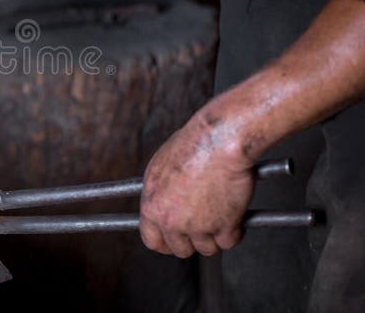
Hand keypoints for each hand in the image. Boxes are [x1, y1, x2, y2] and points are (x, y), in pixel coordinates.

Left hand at [139, 112, 255, 257]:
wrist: (218, 140)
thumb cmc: (192, 146)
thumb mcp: (160, 168)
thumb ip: (160, 193)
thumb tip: (163, 204)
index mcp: (152, 206)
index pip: (152, 240)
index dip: (165, 242)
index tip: (173, 240)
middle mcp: (172, 220)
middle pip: (180, 249)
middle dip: (192, 241)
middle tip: (202, 228)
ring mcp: (198, 226)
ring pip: (207, 248)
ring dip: (215, 236)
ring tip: (220, 215)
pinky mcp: (224, 226)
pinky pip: (229, 241)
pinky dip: (235, 232)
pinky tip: (235, 217)